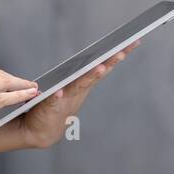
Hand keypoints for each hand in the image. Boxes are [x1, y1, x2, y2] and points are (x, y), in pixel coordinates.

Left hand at [16, 40, 140, 149]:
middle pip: (96, 73)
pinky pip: (53, 101)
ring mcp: (66, 99)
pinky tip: (59, 91)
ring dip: (91, 76)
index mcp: (83, 83)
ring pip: (80, 85)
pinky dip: (57, 96)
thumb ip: (78, 76)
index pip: (102, 66)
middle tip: (121, 52)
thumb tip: (86, 60)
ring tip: (101, 67)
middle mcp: (78, 90)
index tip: (133, 41)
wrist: (41, 131)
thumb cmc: (55, 105)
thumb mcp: (70, 88)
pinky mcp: (51, 108)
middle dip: (109, 63)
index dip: (116, 54)